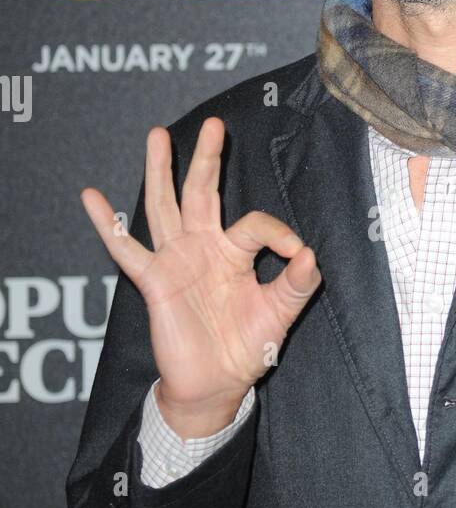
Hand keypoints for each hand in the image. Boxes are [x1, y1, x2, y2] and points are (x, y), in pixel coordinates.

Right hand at [81, 116, 321, 436]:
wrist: (216, 385)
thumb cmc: (246, 347)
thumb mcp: (280, 314)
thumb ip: (296, 284)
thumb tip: (311, 254)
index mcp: (235, 252)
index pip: (254, 224)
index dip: (278, 232)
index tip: (298, 252)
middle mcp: (203, 248)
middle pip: (202, 193)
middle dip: (207, 158)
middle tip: (214, 123)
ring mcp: (175, 260)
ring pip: (165, 206)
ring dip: (160, 171)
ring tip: (156, 135)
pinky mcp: (154, 281)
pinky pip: (127, 250)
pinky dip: (108, 224)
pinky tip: (92, 197)